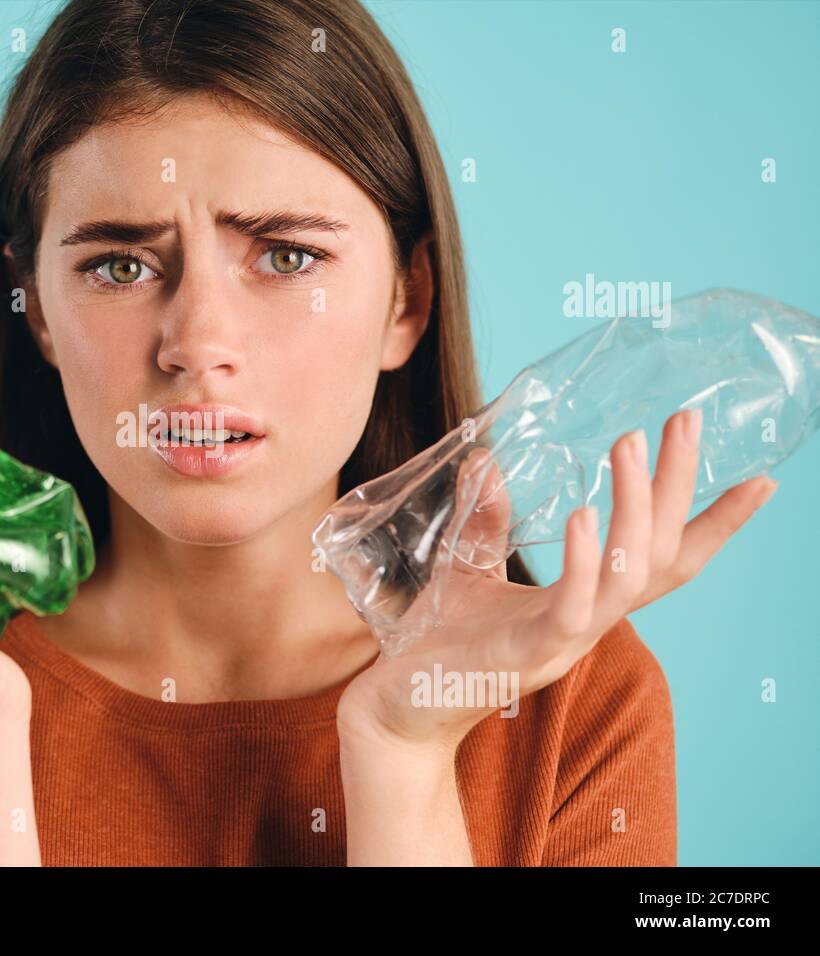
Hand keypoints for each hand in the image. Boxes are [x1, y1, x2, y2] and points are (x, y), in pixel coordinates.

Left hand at [336, 407, 777, 751]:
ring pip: (630, 577)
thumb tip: (485, 458)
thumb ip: (486, 520)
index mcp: (584, 600)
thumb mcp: (467, 566)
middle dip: (678, 486)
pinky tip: (582, 514)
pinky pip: (572, 609)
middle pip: (660, 553)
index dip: (713, 524)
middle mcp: (589, 621)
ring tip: (628, 446)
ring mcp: (563, 640)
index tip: (760, 478)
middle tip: (685, 420)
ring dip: (635, 508)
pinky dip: (583, 561)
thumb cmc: (439, 641)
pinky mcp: (527, 654)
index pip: (664, 559)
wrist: (398, 704)